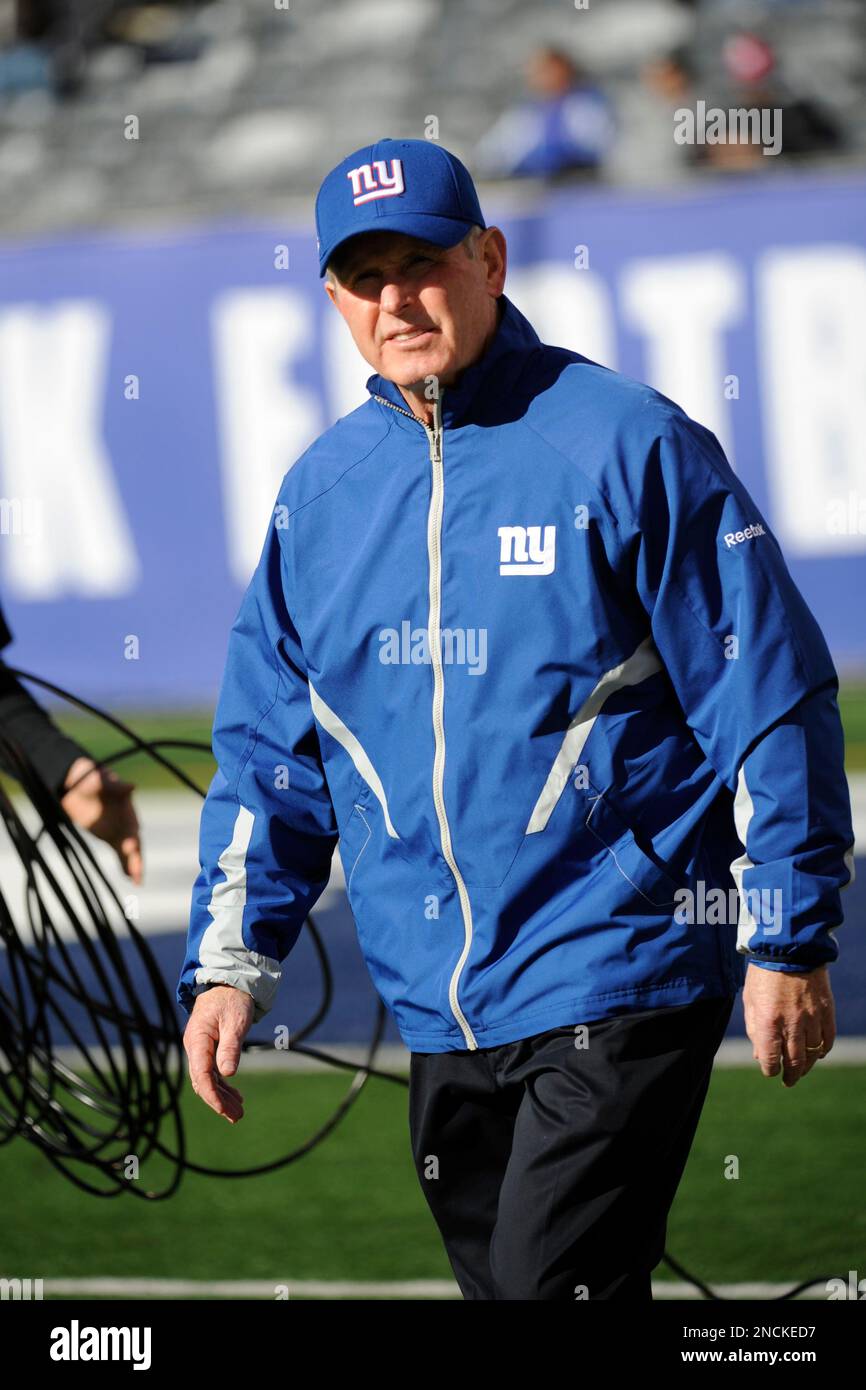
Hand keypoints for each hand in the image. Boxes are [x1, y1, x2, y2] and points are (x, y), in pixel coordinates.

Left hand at [61, 755, 142, 883]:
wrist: (76, 784)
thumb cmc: (90, 778)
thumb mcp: (100, 780)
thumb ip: (114, 785)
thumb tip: (132, 785)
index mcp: (126, 807)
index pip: (132, 824)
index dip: (133, 836)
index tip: (131, 846)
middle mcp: (126, 821)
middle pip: (134, 842)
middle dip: (136, 858)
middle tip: (138, 873)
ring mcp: (119, 830)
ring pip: (129, 851)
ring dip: (134, 866)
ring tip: (138, 882)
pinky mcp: (109, 837)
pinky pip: (119, 854)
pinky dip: (124, 865)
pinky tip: (129, 878)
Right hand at [183, 985, 254, 1122]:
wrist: (228, 983)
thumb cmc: (232, 999)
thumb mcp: (235, 1022)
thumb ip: (230, 1047)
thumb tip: (227, 1074)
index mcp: (197, 1039)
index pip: (201, 1075)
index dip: (211, 1095)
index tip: (224, 1110)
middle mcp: (195, 1047)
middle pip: (203, 1081)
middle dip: (218, 1101)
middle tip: (238, 1117)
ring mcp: (200, 1048)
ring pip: (208, 1079)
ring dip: (222, 1097)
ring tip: (238, 1113)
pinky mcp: (208, 1049)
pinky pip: (212, 1072)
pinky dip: (223, 1086)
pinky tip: (235, 1097)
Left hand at [743, 962, 834, 1087]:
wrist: (789, 948)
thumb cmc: (764, 974)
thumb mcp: (750, 1000)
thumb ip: (754, 1029)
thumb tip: (760, 1055)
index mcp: (768, 1021)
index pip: (771, 1059)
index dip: (770, 1069)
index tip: (770, 1070)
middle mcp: (792, 1023)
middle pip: (794, 1061)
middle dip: (791, 1075)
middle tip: (788, 1081)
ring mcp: (812, 1018)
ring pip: (813, 1053)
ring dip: (807, 1066)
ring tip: (801, 1069)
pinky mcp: (826, 1011)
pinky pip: (827, 1039)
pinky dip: (823, 1050)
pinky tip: (817, 1053)